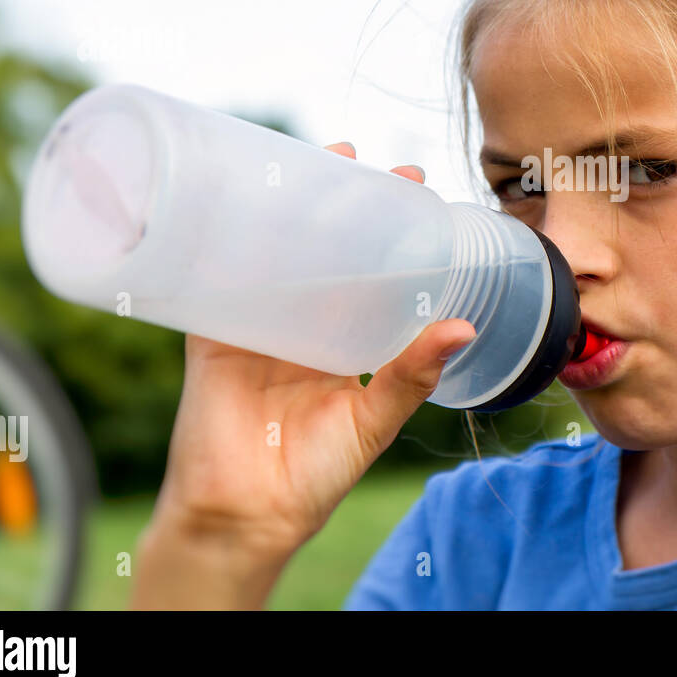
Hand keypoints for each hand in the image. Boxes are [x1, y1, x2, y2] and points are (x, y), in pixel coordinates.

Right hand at [131, 143, 473, 607]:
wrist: (243, 517)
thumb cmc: (314, 477)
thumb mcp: (372, 422)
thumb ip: (410, 376)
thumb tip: (463, 327)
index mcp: (346, 343)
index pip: (372, 272)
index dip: (390, 231)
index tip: (415, 186)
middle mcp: (303, 326)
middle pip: (323, 251)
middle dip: (340, 203)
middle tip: (362, 158)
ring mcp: (258, 325)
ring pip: (274, 254)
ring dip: (290, 208)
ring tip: (316, 160)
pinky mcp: (213, 335)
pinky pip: (218, 280)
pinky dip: (225, 243)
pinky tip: (238, 202)